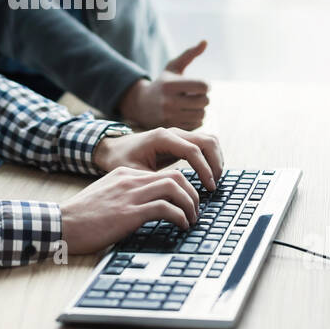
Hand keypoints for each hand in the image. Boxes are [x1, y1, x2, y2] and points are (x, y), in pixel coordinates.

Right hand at [60, 166, 204, 254]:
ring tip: (191, 219)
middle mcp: (130, 180)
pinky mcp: (130, 213)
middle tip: (195, 210)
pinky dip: (180, 217)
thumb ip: (125, 196)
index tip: (187, 201)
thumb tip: (146, 207)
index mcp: (124, 174)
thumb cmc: (80, 217)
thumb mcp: (105, 197)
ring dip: (190, 205)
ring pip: (175, 189)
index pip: (164, 173)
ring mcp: (130, 195)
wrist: (61, 224)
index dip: (182, 187)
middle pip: (176, 176)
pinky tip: (181, 226)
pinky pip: (166, 208)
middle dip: (192, 193)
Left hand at [92, 125, 223, 190]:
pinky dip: (210, 158)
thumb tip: (175, 195)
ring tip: (213, 180)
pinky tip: (208, 174)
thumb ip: (155, 182)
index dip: (205, 169)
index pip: (193, 150)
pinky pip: (203, 145)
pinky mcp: (181, 141)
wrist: (113, 148)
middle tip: (214, 185)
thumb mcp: (134, 173)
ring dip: (216, 159)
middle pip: (207, 141)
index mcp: (162, 138)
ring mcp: (179, 134)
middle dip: (215, 163)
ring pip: (209, 140)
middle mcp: (173, 132)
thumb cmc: (121, 160)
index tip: (209, 187)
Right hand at [117, 40, 209, 128]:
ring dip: (201, 110)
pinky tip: (187, 114)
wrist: (141, 105)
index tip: (200, 85)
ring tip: (192, 105)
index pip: (204, 86)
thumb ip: (190, 54)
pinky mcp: (171, 128)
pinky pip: (196, 125)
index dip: (205, 85)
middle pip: (205, 101)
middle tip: (196, 96)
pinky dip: (195, 120)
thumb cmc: (163, 83)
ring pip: (202, 115)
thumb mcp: (173, 67)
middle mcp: (168, 101)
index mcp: (170, 84)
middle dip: (204, 98)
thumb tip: (205, 41)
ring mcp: (169, 116)